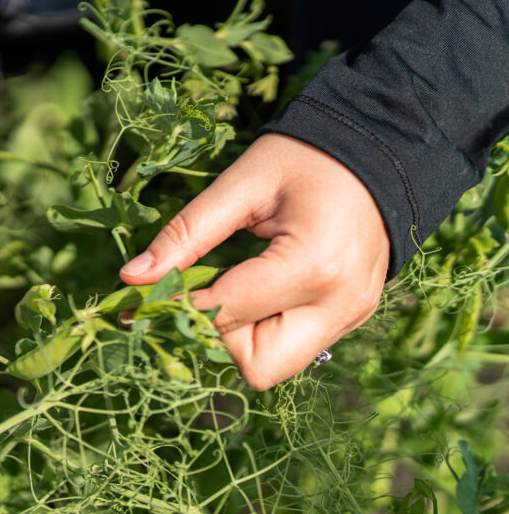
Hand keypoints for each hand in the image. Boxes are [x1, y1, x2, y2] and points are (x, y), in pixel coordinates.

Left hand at [119, 134, 389, 389]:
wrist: (384, 146)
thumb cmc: (307, 156)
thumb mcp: (241, 185)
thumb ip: (185, 234)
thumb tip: (129, 278)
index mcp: (312, 266)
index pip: (224, 314)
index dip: (175, 305)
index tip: (142, 293)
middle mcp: (338, 304)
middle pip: (256, 367)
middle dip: (215, 336)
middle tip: (199, 291)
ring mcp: (352, 316)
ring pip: (275, 366)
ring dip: (238, 337)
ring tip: (231, 283)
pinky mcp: (352, 317)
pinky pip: (294, 347)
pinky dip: (262, 329)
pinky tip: (255, 286)